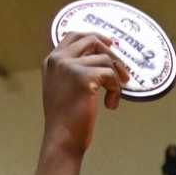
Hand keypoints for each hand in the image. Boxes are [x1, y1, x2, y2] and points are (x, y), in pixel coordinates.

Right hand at [40, 33, 129, 155]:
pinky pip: (110, 74)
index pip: (74, 35)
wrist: (62, 139)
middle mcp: (58, 59)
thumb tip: (100, 59)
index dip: (95, 37)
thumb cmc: (66, 120)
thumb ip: (73, 71)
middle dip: (112, 55)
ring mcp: (69, 66)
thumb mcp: (63, 88)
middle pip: (92, 40)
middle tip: (123, 75)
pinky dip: (116, 90)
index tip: (111, 45)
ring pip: (105, 59)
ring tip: (112, 98)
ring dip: (116, 79)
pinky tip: (110, 105)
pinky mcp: (83, 77)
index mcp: (51, 60)